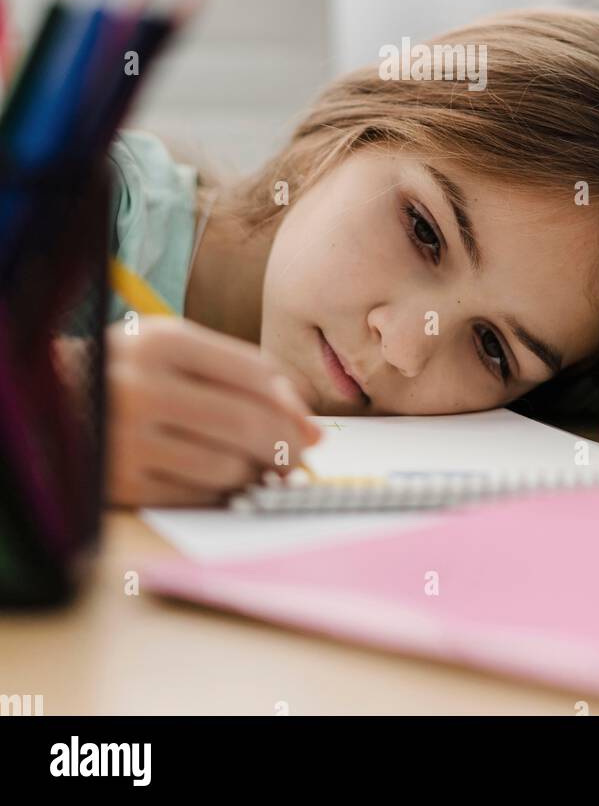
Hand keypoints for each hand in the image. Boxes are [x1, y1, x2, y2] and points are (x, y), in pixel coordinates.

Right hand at [101, 317, 321, 506]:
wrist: (47, 402)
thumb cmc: (127, 371)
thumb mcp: (171, 347)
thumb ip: (235, 370)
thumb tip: (305, 421)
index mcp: (160, 342)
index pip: (253, 375)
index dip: (292, 405)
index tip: (311, 427)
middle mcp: (141, 387)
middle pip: (246, 423)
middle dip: (287, 446)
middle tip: (300, 459)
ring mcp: (126, 439)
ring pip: (226, 467)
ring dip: (254, 473)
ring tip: (256, 468)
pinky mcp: (119, 484)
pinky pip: (195, 496)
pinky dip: (221, 493)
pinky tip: (223, 483)